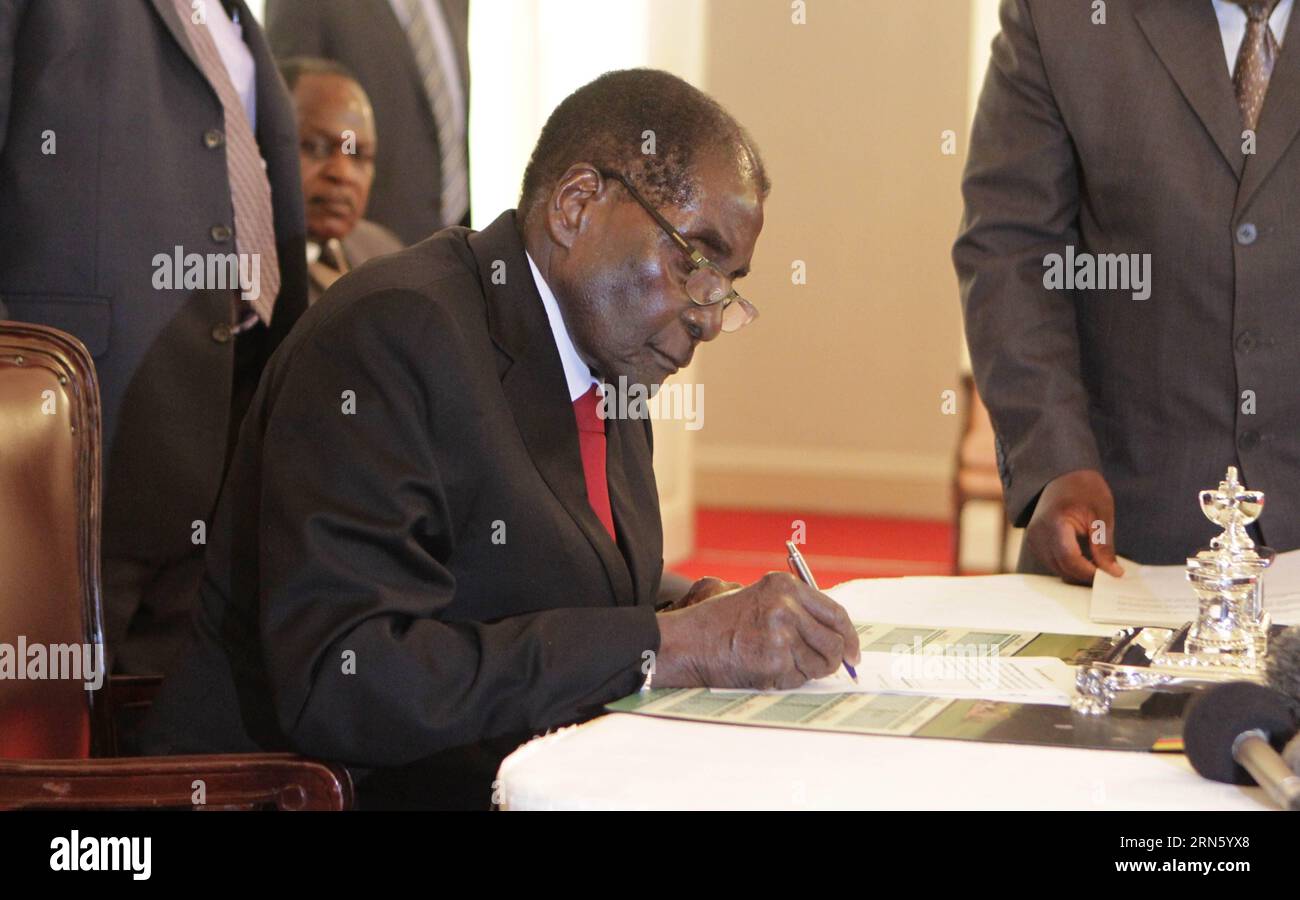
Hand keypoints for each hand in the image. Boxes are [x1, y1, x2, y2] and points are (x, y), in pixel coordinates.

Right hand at [652, 571, 861, 689]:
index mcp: (785, 586)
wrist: (687, 642)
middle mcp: (787, 605)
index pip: (835, 612)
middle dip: (834, 659)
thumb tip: (835, 635)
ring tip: (782, 663)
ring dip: (808, 670)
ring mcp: (782, 632)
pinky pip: (800, 678)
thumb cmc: (718, 624)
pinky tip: (766, 668)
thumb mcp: (758, 599)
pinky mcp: (775, 659)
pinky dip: (789, 679)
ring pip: (821, 664)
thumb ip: (795, 609)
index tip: (853, 653)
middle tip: (825, 667)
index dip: (849, 636)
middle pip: (834, 641)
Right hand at [1025, 468, 1124, 584]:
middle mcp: (1038, 534)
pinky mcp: (1034, 543)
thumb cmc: (1084, 489)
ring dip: (1077, 573)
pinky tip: (1085, 561)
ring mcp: (1033, 539)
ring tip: (1099, 566)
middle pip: (1062, 568)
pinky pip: (1052, 563)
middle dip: (1086, 576)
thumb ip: (1104, 546)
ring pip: (1056, 569)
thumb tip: (1113, 573)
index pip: (1070, 559)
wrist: (1063, 475)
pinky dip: (1069, 566)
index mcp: (1054, 523)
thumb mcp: (1102, 514)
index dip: (1090, 572)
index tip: (1112, 575)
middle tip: (1109, 574)